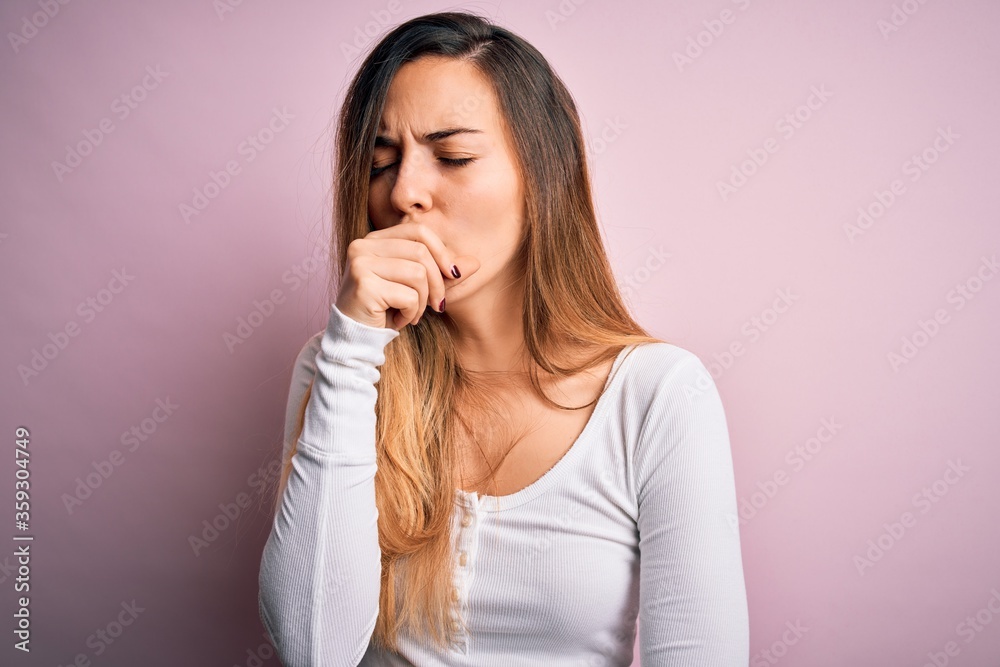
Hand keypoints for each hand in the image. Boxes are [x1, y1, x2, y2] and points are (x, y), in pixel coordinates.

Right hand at [334, 223, 479, 330]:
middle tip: (437, 306)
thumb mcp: (416, 286)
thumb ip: (443, 272)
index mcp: (374, 239)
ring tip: (412, 314)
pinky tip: (398, 321)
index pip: (418, 231)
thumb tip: (476, 263)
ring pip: (417, 274)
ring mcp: (360, 264)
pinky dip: (411, 313)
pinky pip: (408, 296)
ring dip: (422, 301)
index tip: (453, 275)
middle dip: (437, 283)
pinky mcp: (364, 286)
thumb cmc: (385, 309)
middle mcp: (363, 246)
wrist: (355, 339)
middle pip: (421, 253)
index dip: (442, 252)